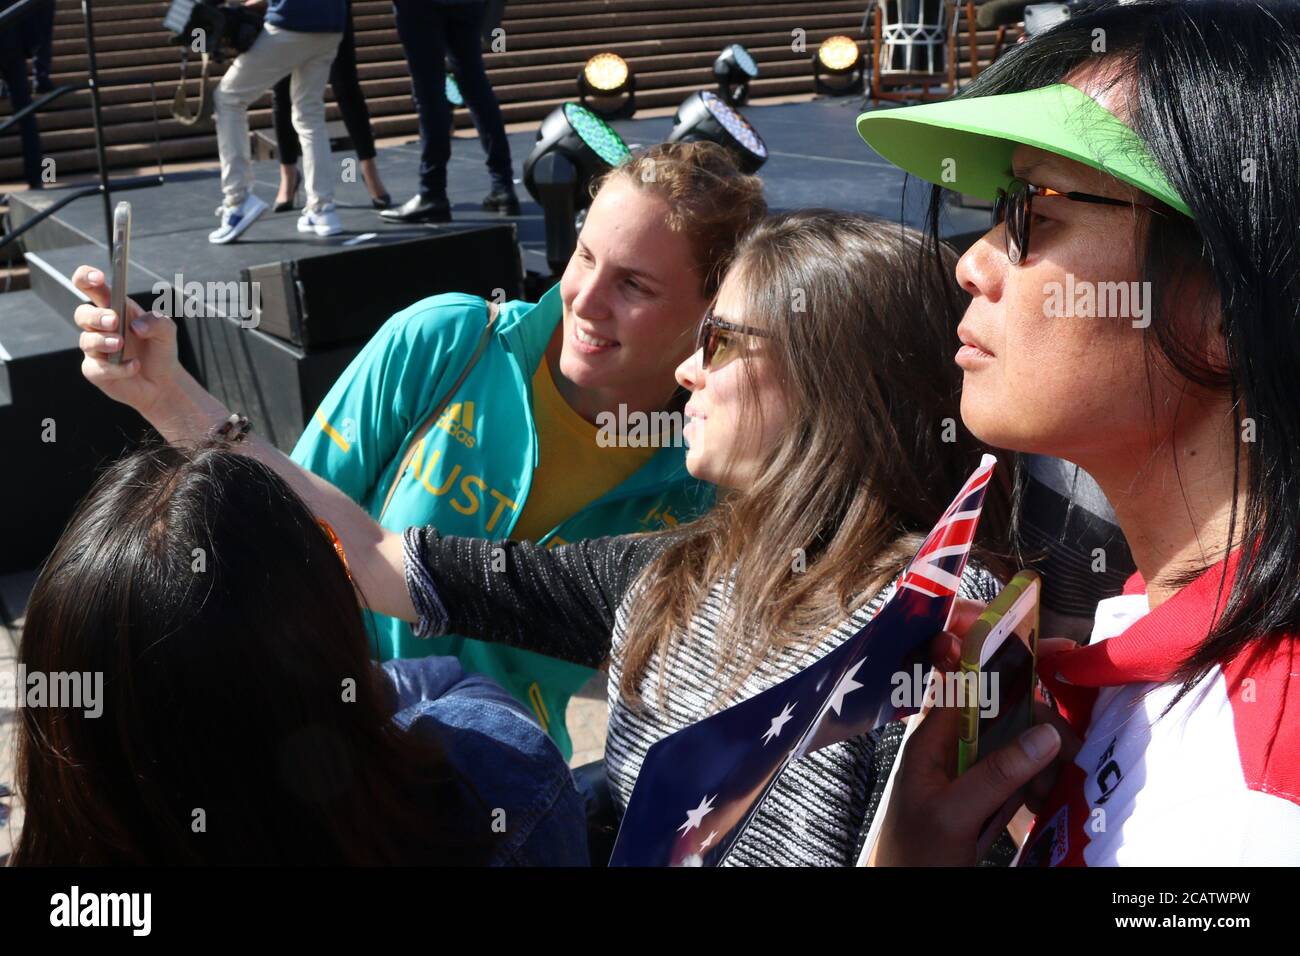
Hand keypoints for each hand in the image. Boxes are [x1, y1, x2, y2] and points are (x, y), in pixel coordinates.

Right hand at [72, 265, 182, 421]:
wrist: (163, 382)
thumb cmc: (160, 350)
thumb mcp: (167, 332)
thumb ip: (157, 322)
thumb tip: (136, 326)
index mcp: (114, 308)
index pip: (89, 286)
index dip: (86, 277)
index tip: (97, 278)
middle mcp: (99, 327)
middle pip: (82, 313)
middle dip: (96, 316)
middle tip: (114, 321)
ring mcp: (94, 349)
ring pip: (86, 341)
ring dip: (103, 341)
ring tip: (120, 344)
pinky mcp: (95, 371)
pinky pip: (97, 368)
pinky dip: (117, 368)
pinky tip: (135, 366)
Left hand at [870, 630, 1080, 865]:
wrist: (903, 895)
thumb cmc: (914, 855)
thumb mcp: (954, 814)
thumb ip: (996, 773)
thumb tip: (1046, 732)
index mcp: (932, 736)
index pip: (968, 679)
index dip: (1006, 657)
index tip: (1054, 649)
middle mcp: (952, 744)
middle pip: (1006, 711)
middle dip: (1039, 725)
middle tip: (1067, 751)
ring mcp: (971, 769)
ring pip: (1020, 743)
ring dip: (1042, 761)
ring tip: (1045, 790)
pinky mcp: (987, 795)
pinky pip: (1022, 775)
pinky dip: (1037, 785)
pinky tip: (1040, 802)